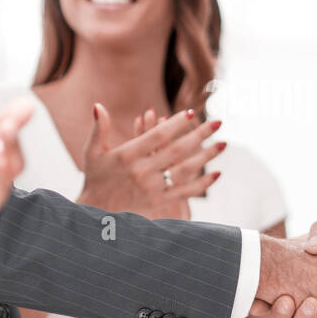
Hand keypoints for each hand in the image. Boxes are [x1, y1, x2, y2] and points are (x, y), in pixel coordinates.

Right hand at [76, 104, 222, 218]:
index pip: (156, 136)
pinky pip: (184, 192)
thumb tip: (98, 105)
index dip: (175, 124)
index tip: (191, 113)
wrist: (96, 212)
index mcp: (126, 155)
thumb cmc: (96, 177)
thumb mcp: (92, 152)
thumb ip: (99, 128)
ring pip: (184, 170)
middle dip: (199, 135)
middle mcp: (141, 172)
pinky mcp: (159, 202)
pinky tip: (217, 174)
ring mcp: (152, 188)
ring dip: (206, 156)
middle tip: (218, 122)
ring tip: (224, 144)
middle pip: (176, 151)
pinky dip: (202, 184)